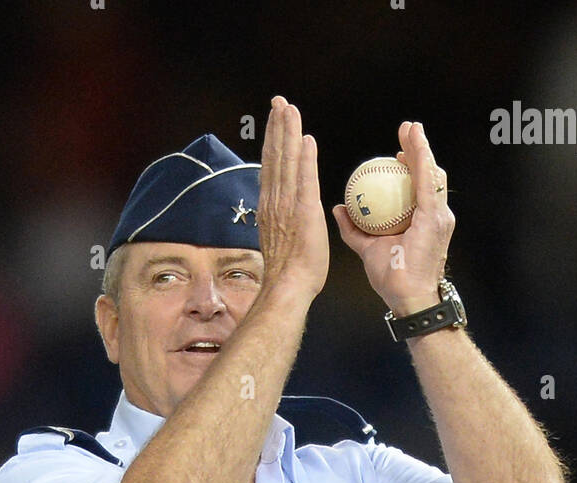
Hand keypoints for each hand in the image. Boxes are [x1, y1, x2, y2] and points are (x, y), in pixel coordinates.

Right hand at [257, 96, 328, 304]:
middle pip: (275, 156)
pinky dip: (304, 158)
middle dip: (277, 126)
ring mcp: (287, 205)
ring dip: (287, 133)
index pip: (272, 166)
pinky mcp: (303, 211)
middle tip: (280, 102)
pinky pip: (304, 179)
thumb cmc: (289, 272)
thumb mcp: (282, 239)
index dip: (273, 140)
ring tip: (288, 109)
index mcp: (270, 206)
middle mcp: (275, 201)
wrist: (287, 286)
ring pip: (286, 161)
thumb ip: (284, 220)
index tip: (276, 120)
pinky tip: (305, 139)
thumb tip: (289, 214)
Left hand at [331, 121, 454, 314]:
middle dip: (418, 150)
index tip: (396, 153)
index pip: (418, 187)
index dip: (410, 166)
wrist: (407, 297)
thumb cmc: (392, 279)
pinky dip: (421, 159)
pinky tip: (413, 143)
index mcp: (423, 221)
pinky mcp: (434, 216)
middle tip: (406, 131)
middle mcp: (436, 215)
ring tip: (411, 130)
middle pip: (428, 174)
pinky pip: (426, 181)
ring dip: (421, 148)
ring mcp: (439, 216)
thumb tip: (338, 209)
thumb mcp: (368, 249)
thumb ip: (354, 229)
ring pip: (431, 173)